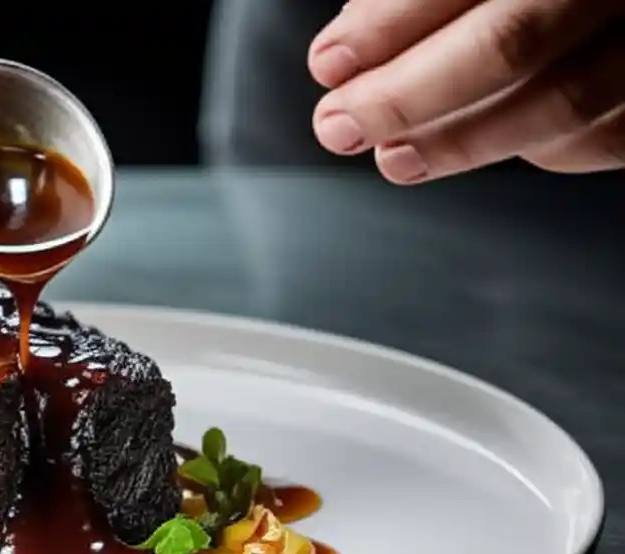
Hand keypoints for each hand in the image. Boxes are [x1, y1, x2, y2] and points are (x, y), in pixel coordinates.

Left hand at [307, 0, 624, 183]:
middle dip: (408, 96)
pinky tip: (486, 146)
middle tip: (341, 125)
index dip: (390, 24)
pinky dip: (545, 150)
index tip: (330, 63)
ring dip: (462, 141)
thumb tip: (354, 45)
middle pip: (512, 41)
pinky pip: (615, 134)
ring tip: (394, 156)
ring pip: (566, 102)